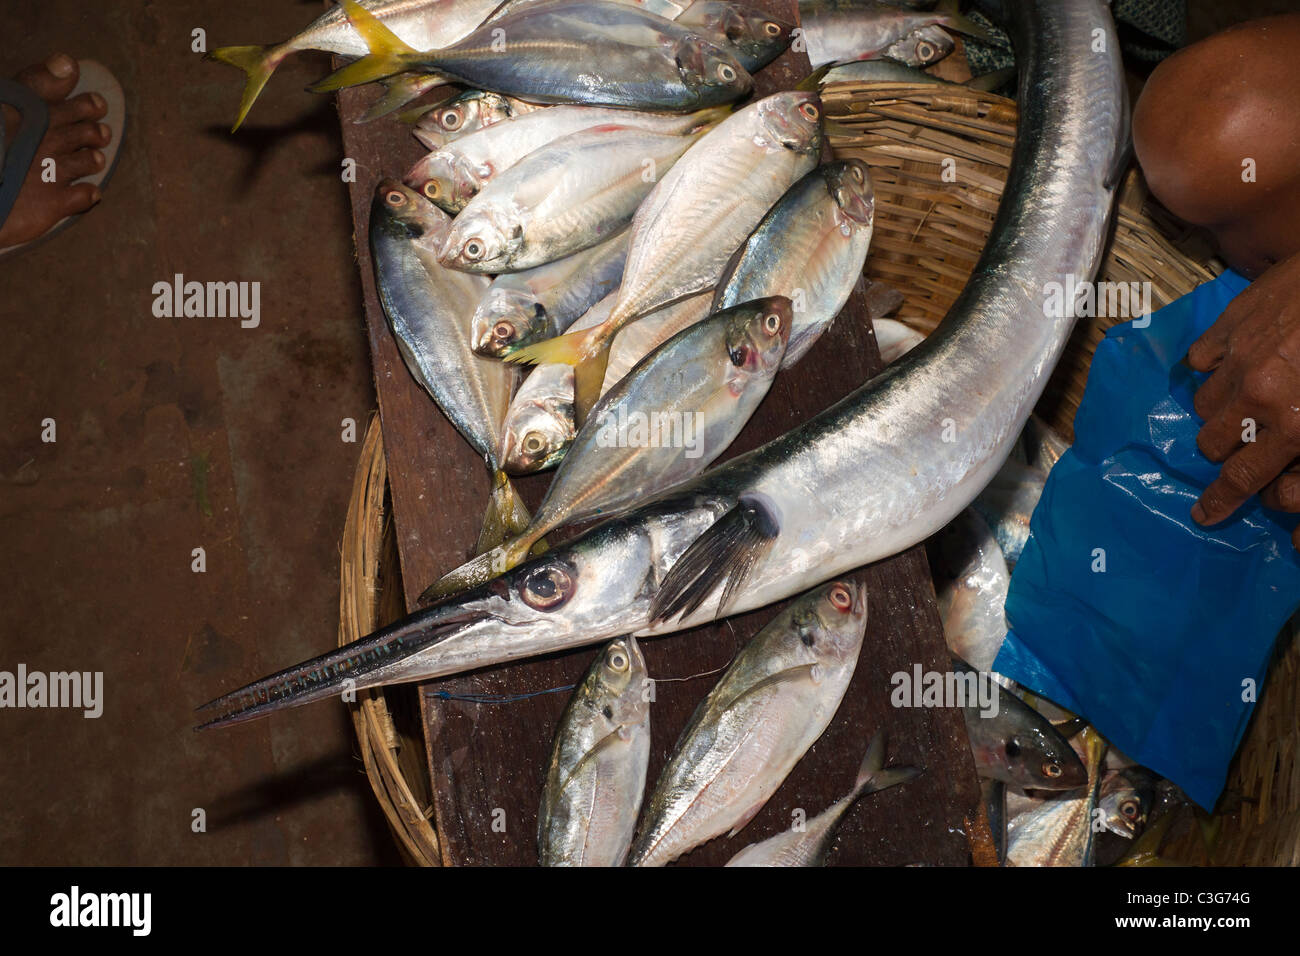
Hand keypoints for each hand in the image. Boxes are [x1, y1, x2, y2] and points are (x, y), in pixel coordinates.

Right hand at [1187, 250, 1299, 548]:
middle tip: (1246, 439)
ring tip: (1244, 397)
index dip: (1219, 502)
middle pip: (1212, 443)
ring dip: (1221, 407)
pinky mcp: (1229, 324)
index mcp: (1291, 425)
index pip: (1240, 479)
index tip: (1204, 515)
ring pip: (1203, 403)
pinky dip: (1213, 365)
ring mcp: (1237, 358)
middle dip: (1226, 447)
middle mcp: (1256, 396)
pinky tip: (1238, 360)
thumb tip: (1297, 520)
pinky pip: (1199, 360)